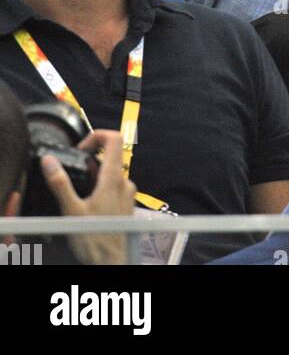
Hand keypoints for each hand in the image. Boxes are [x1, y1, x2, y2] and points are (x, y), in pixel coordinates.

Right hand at [41, 131, 134, 265]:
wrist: (111, 263)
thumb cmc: (95, 240)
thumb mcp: (72, 211)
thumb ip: (61, 184)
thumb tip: (50, 162)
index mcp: (114, 178)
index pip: (114, 138)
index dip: (96, 136)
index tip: (80, 149)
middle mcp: (125, 182)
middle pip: (110, 156)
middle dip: (90, 162)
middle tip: (74, 177)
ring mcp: (127, 194)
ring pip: (112, 174)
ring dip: (95, 178)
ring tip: (80, 196)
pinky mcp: (127, 205)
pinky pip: (115, 188)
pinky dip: (102, 189)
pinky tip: (90, 207)